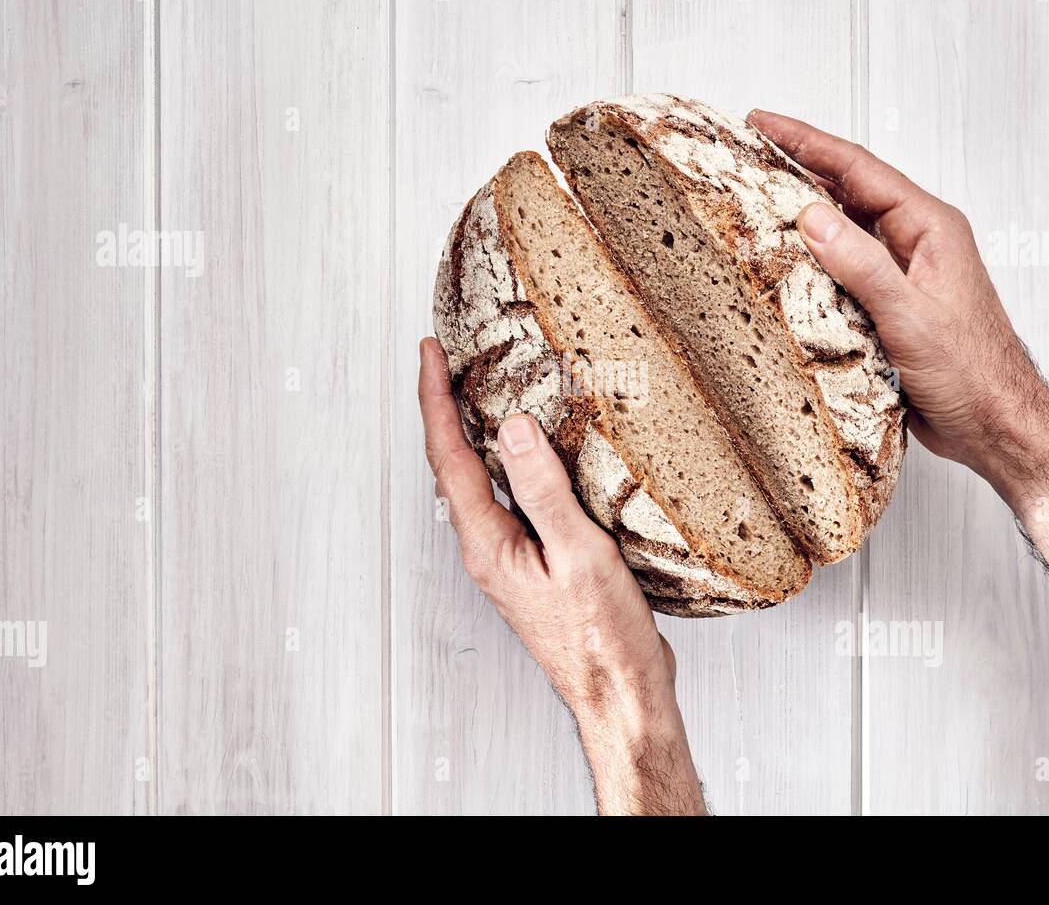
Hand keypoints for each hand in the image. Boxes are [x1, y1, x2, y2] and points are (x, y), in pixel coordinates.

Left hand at [418, 337, 704, 813]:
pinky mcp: (532, 564)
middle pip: (452, 465)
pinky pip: (508, 499)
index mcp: (487, 544)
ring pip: (478, 482)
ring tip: (479, 390)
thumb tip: (512, 429)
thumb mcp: (577, 554)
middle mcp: (487, 549)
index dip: (435, 399)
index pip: (448, 456)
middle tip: (447, 360)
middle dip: (445, 408)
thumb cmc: (602, 638)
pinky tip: (531, 453)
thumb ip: (542, 490)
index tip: (428, 354)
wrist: (620, 694)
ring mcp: (507, 558)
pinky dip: (507, 463)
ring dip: (472, 433)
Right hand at [749, 110, 1048, 498]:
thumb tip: (811, 216)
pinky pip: (842, 271)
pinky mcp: (889, 307)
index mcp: (930, 228)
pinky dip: (811, 261)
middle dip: (798, 168)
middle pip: (848, 191)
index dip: (807, 142)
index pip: (858, 168)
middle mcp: (915, 243)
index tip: (763, 122)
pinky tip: (783, 263)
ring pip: (843, 231)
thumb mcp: (910, 315)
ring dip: (801, 214)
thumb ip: (862, 264)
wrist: (995, 426)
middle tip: (748, 150)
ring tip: (754, 197)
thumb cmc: (972, 373)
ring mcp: (902, 275)